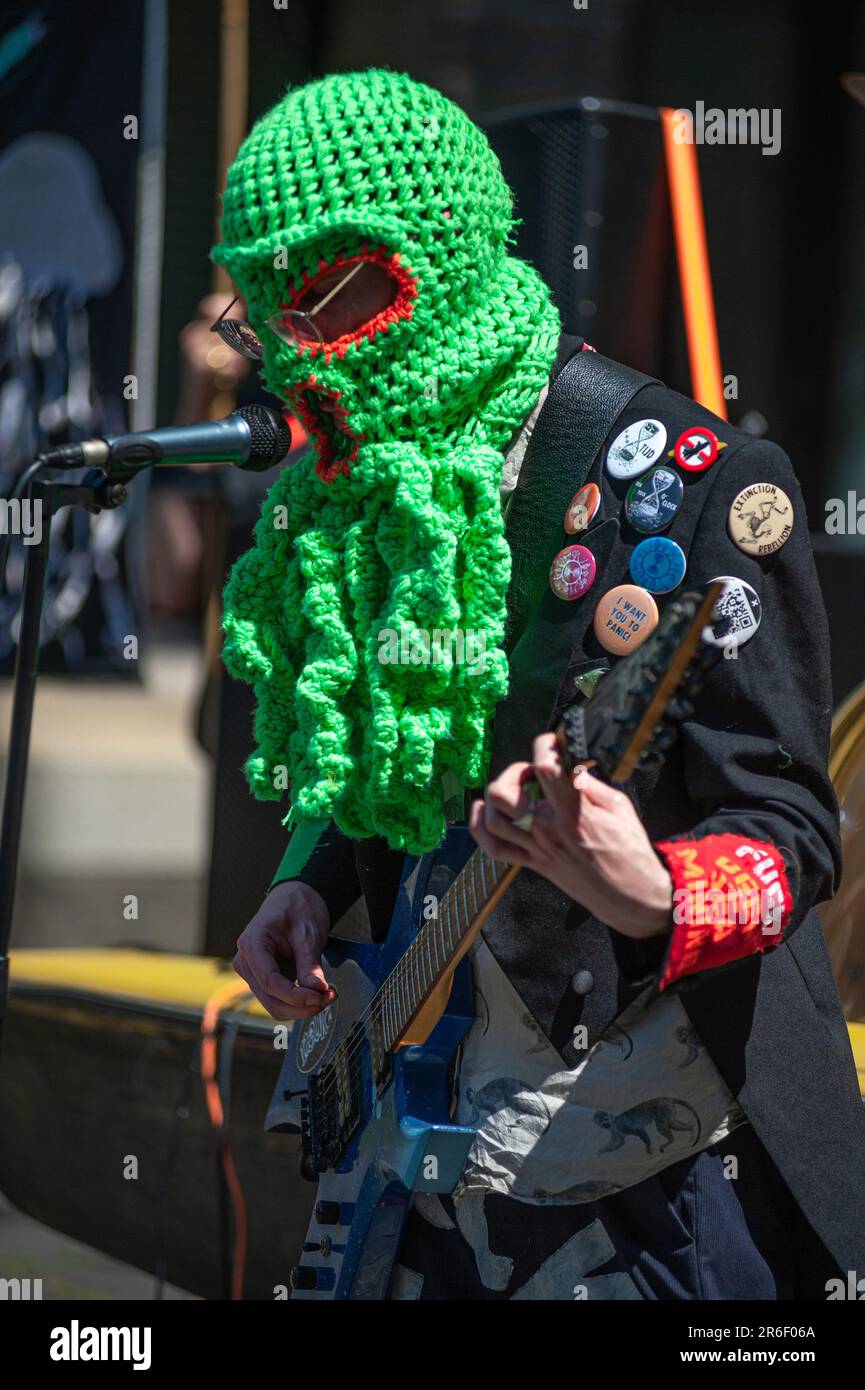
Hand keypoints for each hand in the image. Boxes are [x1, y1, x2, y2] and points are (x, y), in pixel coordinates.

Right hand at [233, 880, 336, 1019]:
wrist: (294, 899)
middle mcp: (246, 961)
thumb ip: (309, 963)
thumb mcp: (307, 933)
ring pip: (275, 1005)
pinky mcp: (264, 979)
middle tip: (329, 997)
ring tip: (327, 995)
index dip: (295, 996)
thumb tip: (317, 990)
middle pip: (271, 999)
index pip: (270, 981)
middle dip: (301, 1005)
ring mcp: (253, 972)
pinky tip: (318, 993)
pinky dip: (299, 1002)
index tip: (319, 996)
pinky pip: (279, 1000)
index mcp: (251, 944)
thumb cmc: (297, 908)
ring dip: (301, 1007)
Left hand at [468, 733, 672, 939]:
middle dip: (514, 772)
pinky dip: (480, 827)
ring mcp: (537, 848)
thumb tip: (570, 762)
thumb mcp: (618, 806)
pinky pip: (494, 848)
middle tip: (534, 772)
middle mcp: (548, 829)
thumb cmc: (630, 852)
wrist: (630, 897)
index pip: (546, 768)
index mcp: (573, 812)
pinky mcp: (533, 863)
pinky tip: (483, 810)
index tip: (552, 744)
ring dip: (498, 796)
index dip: (545, 746)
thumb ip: (589, 782)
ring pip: (492, 818)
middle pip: (502, 793)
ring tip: (519, 790)